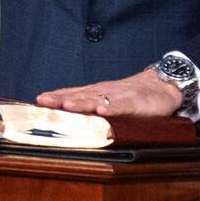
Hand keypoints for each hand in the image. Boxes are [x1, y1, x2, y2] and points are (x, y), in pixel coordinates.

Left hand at [36, 67, 181, 117]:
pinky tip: (102, 111)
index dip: (55, 97)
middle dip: (61, 99)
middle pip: (79, 96)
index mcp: (96, 93)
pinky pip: (122, 106)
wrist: (161, 86)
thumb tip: (63, 114)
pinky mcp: (135, 103)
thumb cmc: (132, 96)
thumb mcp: (107, 99)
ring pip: (97, 99)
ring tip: (66, 106)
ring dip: (81, 103)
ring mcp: (119, 97)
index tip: (37, 101)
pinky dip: (112, 108)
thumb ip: (89, 105)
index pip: (72, 94)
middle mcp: (104, 92)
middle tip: (43, 102)